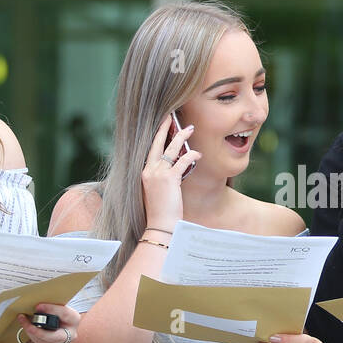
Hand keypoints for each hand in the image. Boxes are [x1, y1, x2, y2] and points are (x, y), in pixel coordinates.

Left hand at [17, 302, 82, 342]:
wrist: (60, 327)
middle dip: (38, 331)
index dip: (51, 310)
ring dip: (32, 334)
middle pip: (56, 337)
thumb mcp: (57, 308)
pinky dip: (34, 342)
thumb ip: (50, 307)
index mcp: (74, 320)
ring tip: (25, 324)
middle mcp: (71, 335)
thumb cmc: (58, 316)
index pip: (65, 314)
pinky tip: (31, 334)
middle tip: (26, 322)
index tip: (38, 306)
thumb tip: (38, 308)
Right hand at [141, 116, 199, 231]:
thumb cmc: (160, 212)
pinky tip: (198, 154)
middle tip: (170, 116)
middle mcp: (148, 171)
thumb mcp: (158, 192)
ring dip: (182, 137)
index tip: (162, 126)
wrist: (159, 226)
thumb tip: (173, 170)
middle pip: (156, 143)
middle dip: (164, 128)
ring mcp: (157, 174)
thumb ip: (162, 179)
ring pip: (170, 148)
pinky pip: (182, 161)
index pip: (150, 150)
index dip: (156, 137)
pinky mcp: (169, 179)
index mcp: (144, 173)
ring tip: (190, 129)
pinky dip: (191, 155)